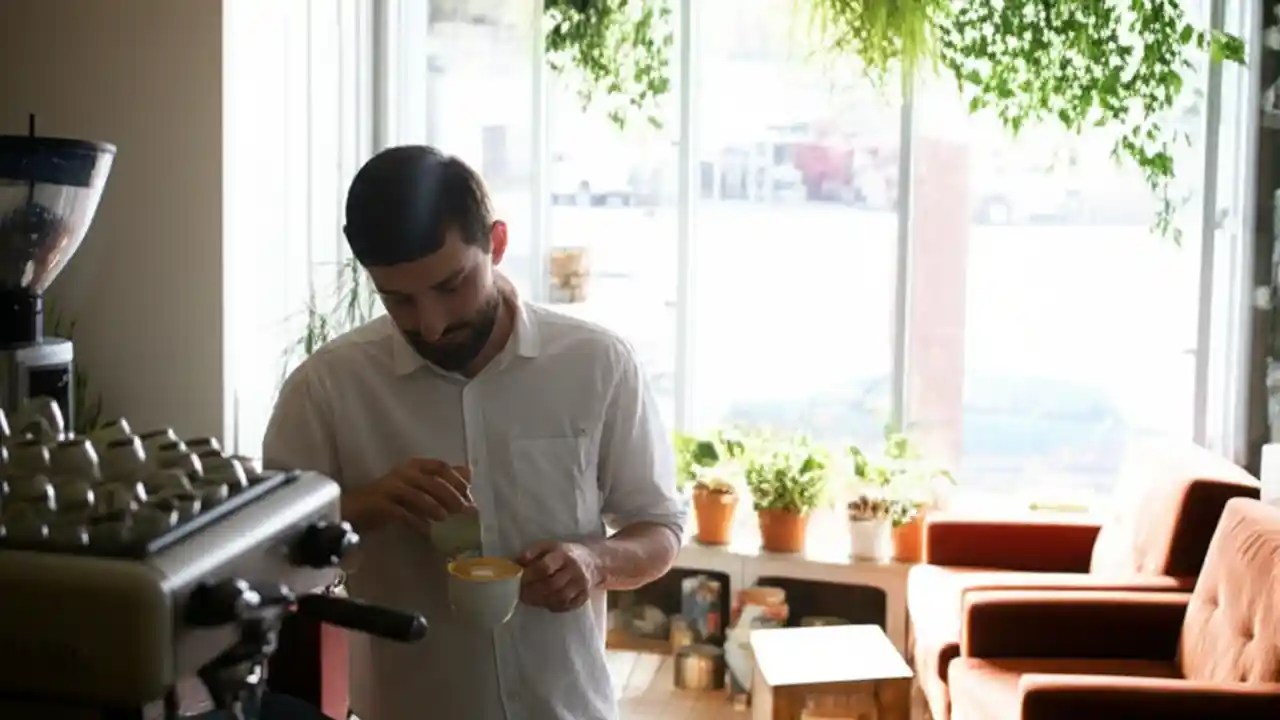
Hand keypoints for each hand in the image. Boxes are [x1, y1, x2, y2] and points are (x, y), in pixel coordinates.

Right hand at [341, 459, 472, 535]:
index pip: (440, 466)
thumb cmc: (391, 499)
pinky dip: (417, 522)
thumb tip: (468, 473)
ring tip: (445, 520)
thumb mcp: (417, 488)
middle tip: (464, 512)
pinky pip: (403, 513)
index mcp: (414, 466)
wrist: (355, 510)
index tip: (469, 495)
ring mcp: (390, 488)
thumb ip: (441, 481)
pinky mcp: (381, 504)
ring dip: (435, 508)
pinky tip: (427, 531)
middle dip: (451, 496)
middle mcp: (403, 473)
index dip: (457, 480)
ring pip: (419, 496)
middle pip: (432, 481)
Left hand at [516, 541, 600, 612]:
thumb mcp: (549, 545)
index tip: (519, 581)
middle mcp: (575, 570)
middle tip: (522, 595)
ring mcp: (581, 585)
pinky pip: (568, 606)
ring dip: (543, 601)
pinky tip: (546, 603)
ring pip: (560, 598)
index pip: (545, 567)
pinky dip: (555, 607)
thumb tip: (517, 562)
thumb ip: (532, 552)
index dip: (530, 576)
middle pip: (552, 585)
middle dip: (533, 593)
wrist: (594, 561)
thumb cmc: (566, 553)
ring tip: (532, 600)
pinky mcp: (585, 596)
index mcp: (564, 554)